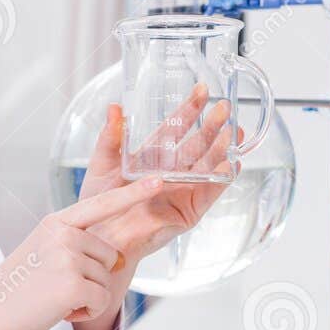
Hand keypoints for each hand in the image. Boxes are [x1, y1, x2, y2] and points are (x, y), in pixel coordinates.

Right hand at [0, 177, 162, 329]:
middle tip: (56, 285)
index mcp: (57, 222)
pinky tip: (60, 309)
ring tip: (54, 296)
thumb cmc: (18, 285)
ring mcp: (68, 258)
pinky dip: (85, 311)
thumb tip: (115, 258)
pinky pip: (101, 300)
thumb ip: (74, 243)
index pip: (102, 204)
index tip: (158, 180)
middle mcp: (64, 234)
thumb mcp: (43, 249)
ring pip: (106, 280)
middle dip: (91, 278)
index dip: (133, 193)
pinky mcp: (72, 284)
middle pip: (109, 255)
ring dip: (87, 297)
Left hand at [78, 87, 237, 259]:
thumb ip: (110, 137)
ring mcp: (182, 190)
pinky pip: (209, 193)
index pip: (175, 127)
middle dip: (211, 125)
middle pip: (196, 143)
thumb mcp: (101, 164)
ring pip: (207, 165)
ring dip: (220, 149)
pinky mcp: (188, 211)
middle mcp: (171, 171)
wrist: (97, 239)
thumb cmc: (96, 205)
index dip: (189, 109)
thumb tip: (114, 107)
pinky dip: (220, 179)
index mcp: (152, 157)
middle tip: (224, 108)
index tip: (201, 90)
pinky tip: (230, 164)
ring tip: (232, 132)